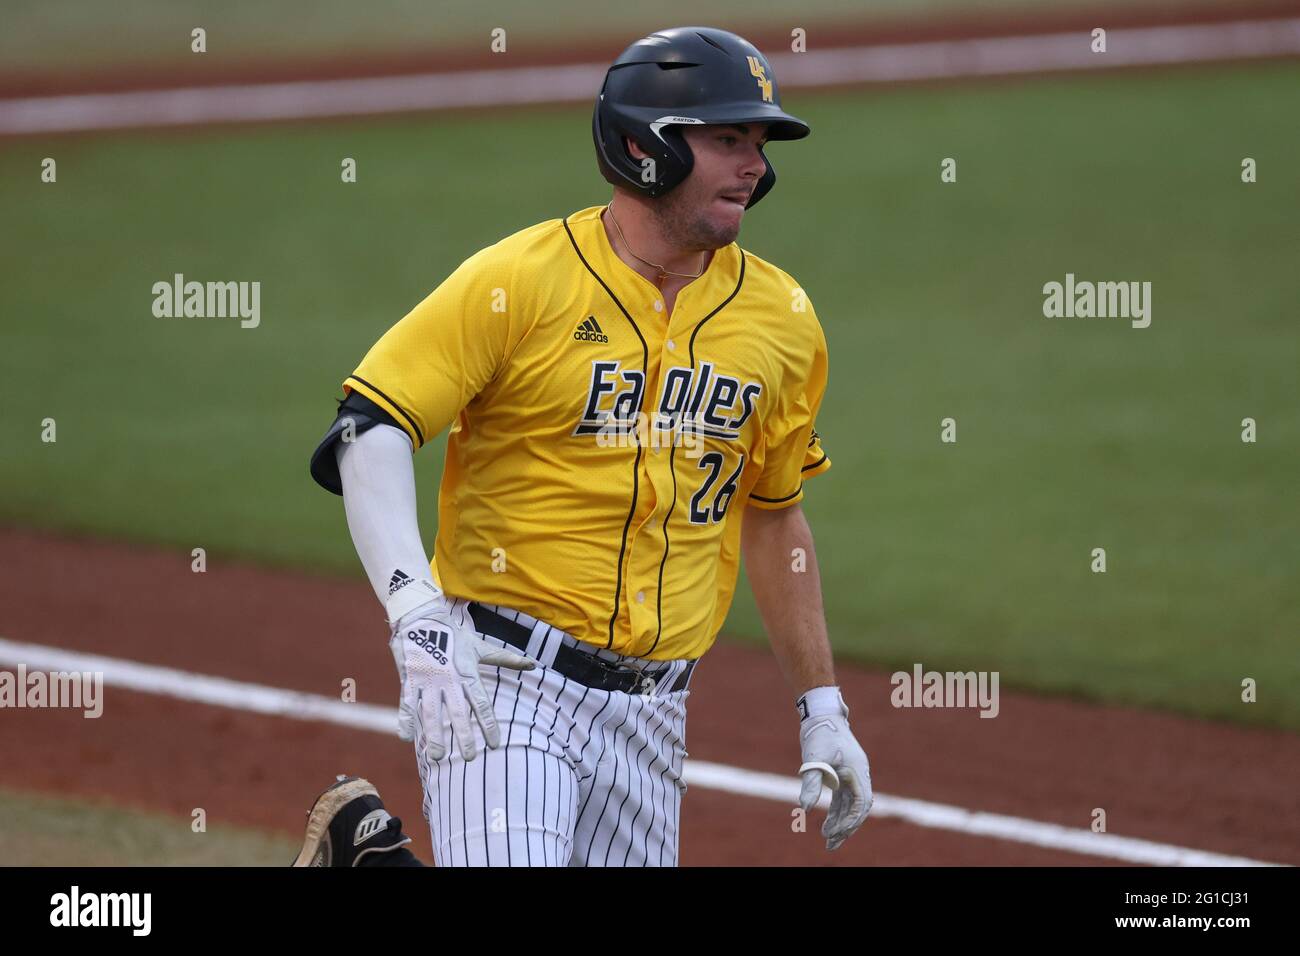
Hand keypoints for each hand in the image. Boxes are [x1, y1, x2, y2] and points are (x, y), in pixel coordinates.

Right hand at [388, 596, 534, 762]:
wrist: (422, 617)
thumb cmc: (454, 635)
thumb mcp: (481, 647)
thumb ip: (507, 659)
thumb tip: (534, 664)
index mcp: (468, 673)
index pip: (482, 703)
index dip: (489, 724)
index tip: (495, 744)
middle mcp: (448, 679)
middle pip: (458, 712)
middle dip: (464, 736)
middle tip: (470, 758)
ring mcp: (427, 680)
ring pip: (431, 712)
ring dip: (434, 735)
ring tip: (438, 757)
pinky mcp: (409, 679)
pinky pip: (407, 703)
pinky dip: (405, 720)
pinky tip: (406, 738)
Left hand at [797, 704, 872, 850]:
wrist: (821, 714)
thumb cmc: (820, 733)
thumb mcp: (813, 758)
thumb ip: (811, 782)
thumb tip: (805, 806)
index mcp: (858, 771)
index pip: (861, 803)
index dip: (850, 820)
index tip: (835, 832)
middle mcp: (859, 775)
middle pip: (858, 808)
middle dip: (846, 827)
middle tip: (830, 843)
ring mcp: (853, 775)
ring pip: (851, 805)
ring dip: (841, 822)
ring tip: (827, 839)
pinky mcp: (844, 775)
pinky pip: (844, 799)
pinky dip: (837, 812)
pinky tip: (827, 823)